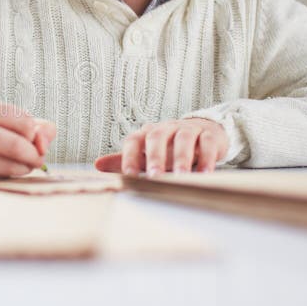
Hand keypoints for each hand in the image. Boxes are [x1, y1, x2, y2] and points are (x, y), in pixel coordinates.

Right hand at [0, 93, 56, 179]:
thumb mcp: (3, 116)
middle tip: (38, 158)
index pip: (24, 122)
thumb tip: (46, 142)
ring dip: (23, 168)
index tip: (35, 138)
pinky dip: (7, 175)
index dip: (36, 134)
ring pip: (7, 166)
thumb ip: (34, 125)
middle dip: (34, 155)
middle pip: (15, 146)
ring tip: (23, 164)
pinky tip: (3, 168)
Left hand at [94, 118, 227, 176]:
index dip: (129, 156)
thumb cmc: (170, 148)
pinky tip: (205, 173)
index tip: (129, 175)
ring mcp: (188, 129)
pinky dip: (207, 158)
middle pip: (157, 136)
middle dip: (155, 156)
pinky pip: (207, 143)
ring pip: (183, 138)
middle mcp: (166, 128)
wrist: (204, 132)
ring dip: (182, 158)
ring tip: (181, 177)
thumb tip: (97, 165)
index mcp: (147, 133)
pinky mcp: (209, 134)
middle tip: (154, 176)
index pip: (133, 140)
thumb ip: (125, 160)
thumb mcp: (148, 154)